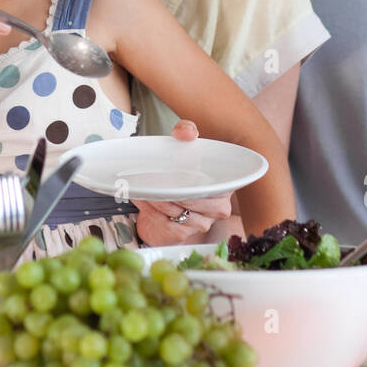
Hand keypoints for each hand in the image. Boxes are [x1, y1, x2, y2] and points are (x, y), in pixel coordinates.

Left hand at [133, 120, 233, 245]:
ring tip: (142, 186)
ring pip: (176, 211)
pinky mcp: (182, 234)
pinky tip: (140, 198)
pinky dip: (149, 210)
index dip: (196, 179)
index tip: (179, 171)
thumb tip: (184, 132)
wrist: (168, 197)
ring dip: (157, 200)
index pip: (217, 185)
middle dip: (171, 190)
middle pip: (193, 200)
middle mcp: (217, 208)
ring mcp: (201, 223)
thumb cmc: (185, 172)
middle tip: (151, 178)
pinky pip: (164, 222)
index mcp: (225, 186)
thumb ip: (187, 131)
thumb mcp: (187, 146)